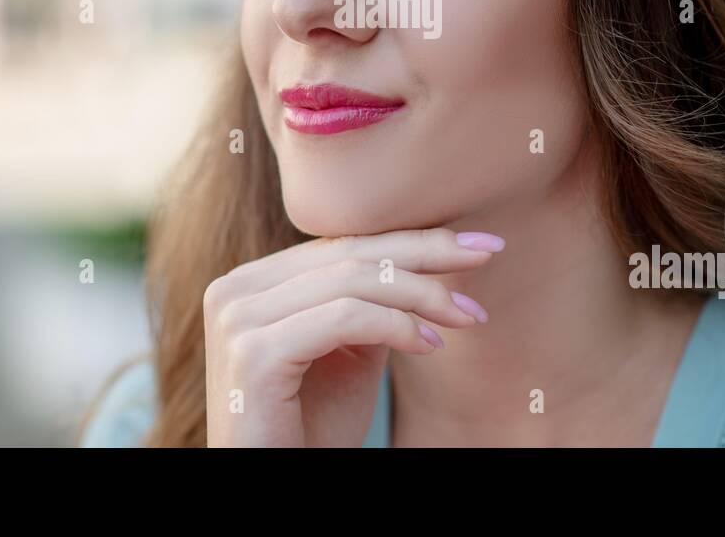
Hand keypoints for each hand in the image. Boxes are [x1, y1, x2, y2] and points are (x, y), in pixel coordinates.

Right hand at [203, 227, 501, 445]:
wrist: (273, 485)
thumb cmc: (311, 428)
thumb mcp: (348, 352)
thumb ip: (370, 302)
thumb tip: (423, 258)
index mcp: (253, 282)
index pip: (343, 244)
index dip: (412, 238)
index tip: (477, 242)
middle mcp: (235, 289)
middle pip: (350, 253)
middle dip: (428, 252)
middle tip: (489, 253)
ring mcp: (238, 318)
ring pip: (352, 281)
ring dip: (423, 295)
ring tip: (469, 315)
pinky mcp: (253, 352)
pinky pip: (344, 318)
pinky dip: (397, 325)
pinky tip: (431, 344)